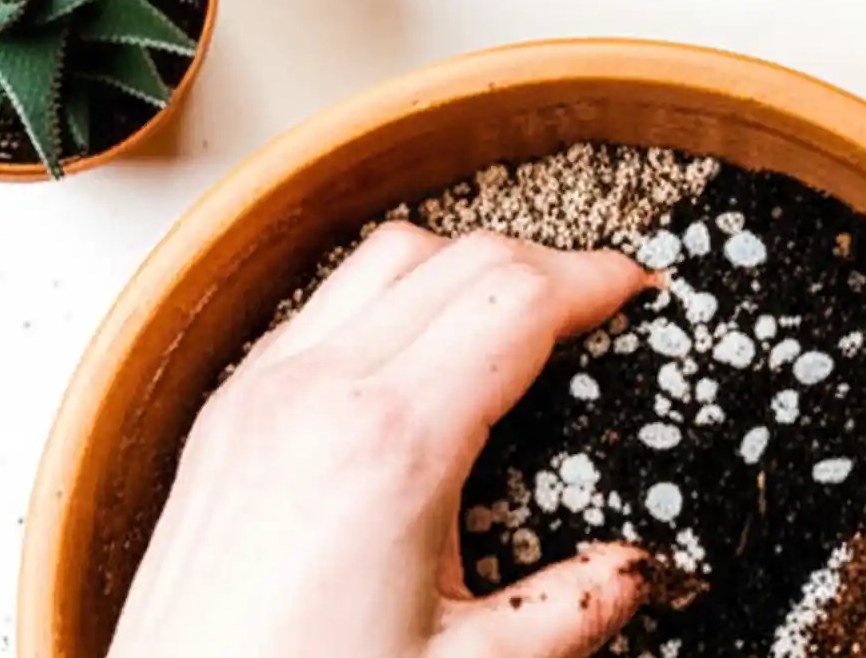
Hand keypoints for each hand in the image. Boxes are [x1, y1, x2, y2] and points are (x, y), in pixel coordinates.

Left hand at [108, 225, 652, 657]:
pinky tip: (418, 354)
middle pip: (459, 258)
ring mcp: (260, 392)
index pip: (515, 300)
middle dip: (545, 266)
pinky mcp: (228, 412)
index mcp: (389, 445)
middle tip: (595, 304)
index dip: (592, 281)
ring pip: (385, 262)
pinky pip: (324, 306)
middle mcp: (315, 392)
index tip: (634, 291)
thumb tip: (637, 567)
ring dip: (464, 268)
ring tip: (514, 317)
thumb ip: (573, 606)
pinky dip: (392, 300)